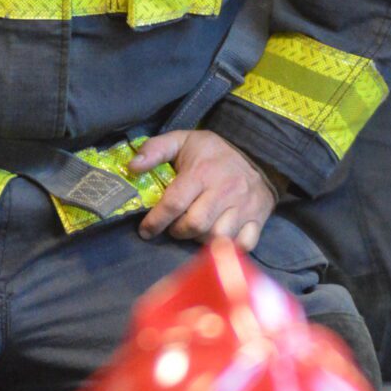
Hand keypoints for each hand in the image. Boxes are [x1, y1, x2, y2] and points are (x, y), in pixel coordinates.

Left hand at [129, 130, 277, 248]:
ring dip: (201, 241)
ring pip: (218, 238)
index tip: (145, 230)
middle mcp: (224, 190)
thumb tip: (133, 166)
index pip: (174, 203)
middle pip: (195, 225)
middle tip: (174, 227)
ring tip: (195, 231)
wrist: (256, 152)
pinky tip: (217, 240)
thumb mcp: (182, 140)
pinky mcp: (258, 219)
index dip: (155, 221)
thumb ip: (155, 150)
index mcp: (201, 172)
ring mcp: (244, 206)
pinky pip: (243, 245)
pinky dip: (228, 249)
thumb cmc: (212, 152)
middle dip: (178, 231)